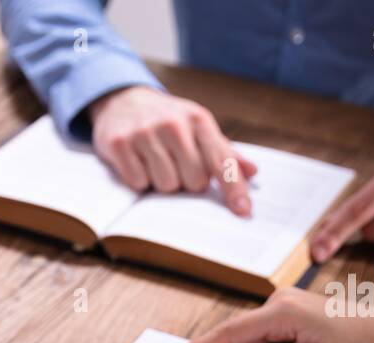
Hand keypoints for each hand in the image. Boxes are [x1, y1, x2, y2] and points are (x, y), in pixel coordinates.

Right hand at [89, 86, 257, 214]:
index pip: (221, 162)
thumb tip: (252, 172)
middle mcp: (174, 124)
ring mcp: (145, 133)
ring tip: (155, 164)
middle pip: (194, 182)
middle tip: (177, 166)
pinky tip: (138, 163)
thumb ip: (224, 152)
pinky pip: (138, 183)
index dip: (233, 189)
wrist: (123, 101)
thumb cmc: (168, 121)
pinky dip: (139, 180)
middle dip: (187, 183)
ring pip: (166, 185)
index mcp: (199, 120)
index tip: (243, 210)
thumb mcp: (197, 128)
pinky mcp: (120, 144)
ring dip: (162, 183)